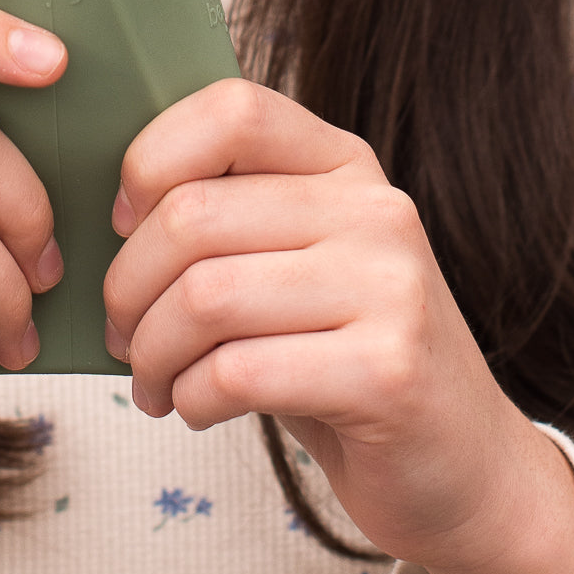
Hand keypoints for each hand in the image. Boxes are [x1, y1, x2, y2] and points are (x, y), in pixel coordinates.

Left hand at [103, 78, 573, 573]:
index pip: (231, 109)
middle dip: (127, 287)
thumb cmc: (343, 356)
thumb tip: (112, 212)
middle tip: (123, 334)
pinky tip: (196, 408)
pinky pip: (236, 372)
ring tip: (153, 381)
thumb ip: (230, 215)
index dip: (151, 160)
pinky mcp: (387, 371)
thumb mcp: (296, 261)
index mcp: (343, 165)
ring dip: (152, 352)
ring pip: (204, 296)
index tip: (124, 223)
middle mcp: (375, 210)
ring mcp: (390, 287)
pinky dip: (190, 398)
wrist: (461, 464)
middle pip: (192, 215)